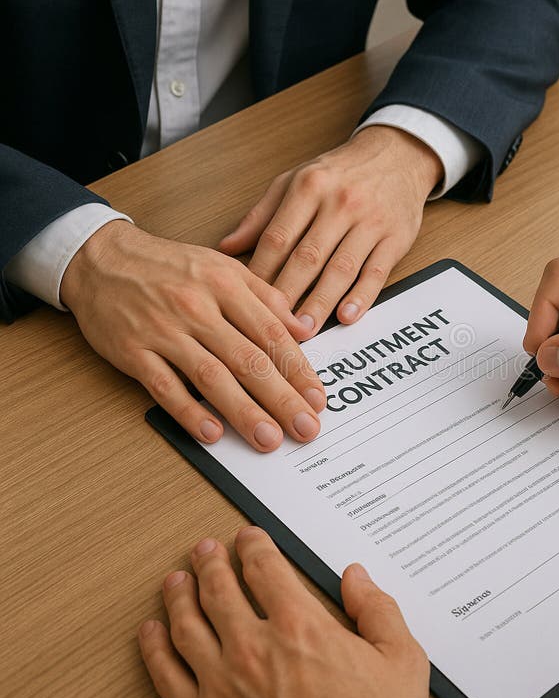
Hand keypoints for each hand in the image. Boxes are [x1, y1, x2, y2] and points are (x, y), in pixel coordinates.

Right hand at [61, 221, 325, 450]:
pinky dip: (188, 410)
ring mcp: (164, 331)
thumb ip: (266, 298)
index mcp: (226, 286)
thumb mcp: (224, 268)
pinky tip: (211, 433)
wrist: (102, 259)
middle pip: (248, 360)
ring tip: (268, 438)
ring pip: (211, 376)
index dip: (298, 370)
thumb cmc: (169, 266)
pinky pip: (164, 386)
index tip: (317, 398)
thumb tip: (303, 329)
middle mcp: (198, 308)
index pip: (272, 334)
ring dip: (243, 411)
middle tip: (305, 427)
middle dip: (282, 398)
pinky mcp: (133, 351)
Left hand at [139, 527, 429, 697]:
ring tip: (175, 581)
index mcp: (299, 626)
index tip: (248, 538)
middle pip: (218, 588)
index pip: (264, 567)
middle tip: (204, 550)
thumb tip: (356, 577)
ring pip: (186, 624)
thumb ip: (377, 609)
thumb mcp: (401, 661)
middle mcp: (254, 648)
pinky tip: (151, 634)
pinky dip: (154, 648)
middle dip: (210, 562)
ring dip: (178, 595)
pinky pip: (166, 676)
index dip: (253, 545)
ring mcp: (223, 686)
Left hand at [219, 126, 442, 334]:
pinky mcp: (396, 238)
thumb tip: (226, 248)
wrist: (398, 154)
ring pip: (341, 268)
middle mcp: (340, 203)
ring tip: (304, 330)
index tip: (247, 300)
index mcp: (309, 187)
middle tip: (273, 326)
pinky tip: (346, 316)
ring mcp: (370, 221)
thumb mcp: (296, 180)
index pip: (278, 237)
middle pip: (307, 257)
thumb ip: (261, 215)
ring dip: (320, 303)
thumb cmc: (341, 172)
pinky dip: (361, 296)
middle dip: (288, 295)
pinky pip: (376, 272)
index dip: (260, 272)